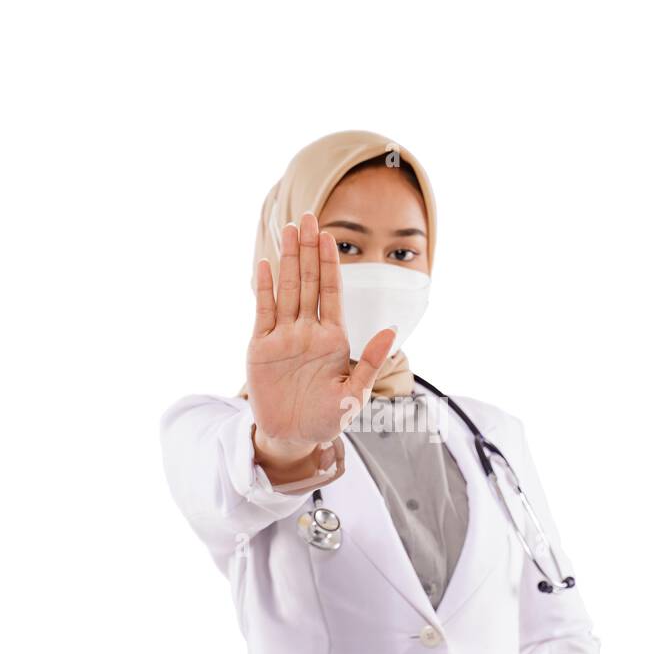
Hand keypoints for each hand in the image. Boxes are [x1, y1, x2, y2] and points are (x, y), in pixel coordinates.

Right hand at [246, 211, 395, 477]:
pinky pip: (263, 311)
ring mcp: (284, 336)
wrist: (292, 437)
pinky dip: (264, 288)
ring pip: (287, 290)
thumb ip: (370, 362)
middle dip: (309, 250)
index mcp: (333, 339)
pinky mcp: (261, 347)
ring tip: (289, 229)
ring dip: (288, 260)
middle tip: (308, 216)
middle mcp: (308, 331)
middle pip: (309, 282)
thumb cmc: (326, 418)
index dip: (331, 264)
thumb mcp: (353, 394)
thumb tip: (392, 331)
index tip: (331, 236)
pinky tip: (266, 264)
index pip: (332, 293)